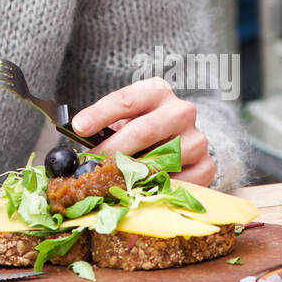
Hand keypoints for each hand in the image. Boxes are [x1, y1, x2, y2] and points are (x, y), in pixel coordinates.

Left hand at [70, 77, 214, 185]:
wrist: (182, 141)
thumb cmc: (143, 127)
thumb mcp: (125, 118)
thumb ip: (106, 125)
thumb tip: (75, 136)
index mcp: (157, 91)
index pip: (126, 99)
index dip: (100, 114)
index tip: (78, 127)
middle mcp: (181, 111)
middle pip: (144, 130)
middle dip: (112, 150)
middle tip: (90, 165)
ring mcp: (197, 139)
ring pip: (160, 159)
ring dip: (132, 174)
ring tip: (111, 180)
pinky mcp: (206, 166)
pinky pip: (177, 182)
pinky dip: (154, 189)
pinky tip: (139, 191)